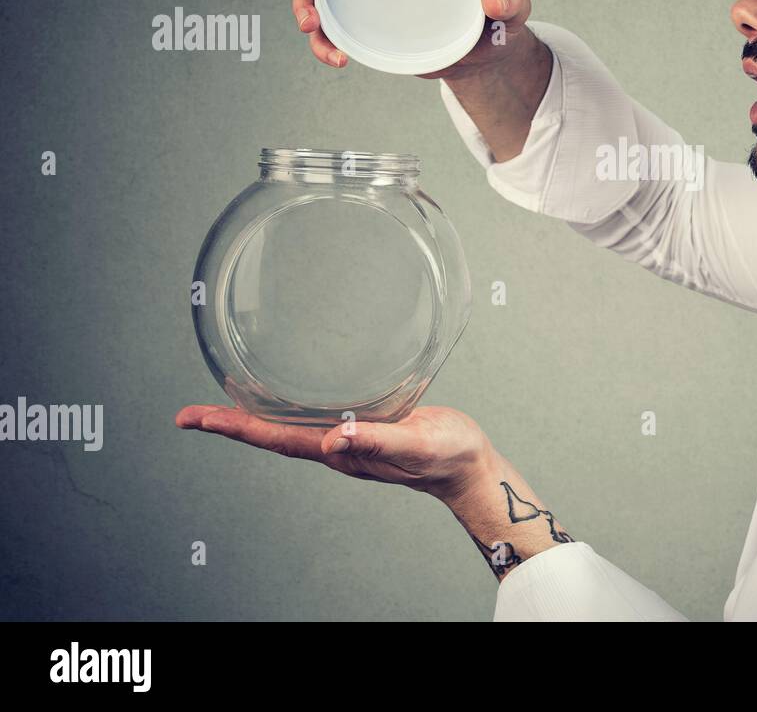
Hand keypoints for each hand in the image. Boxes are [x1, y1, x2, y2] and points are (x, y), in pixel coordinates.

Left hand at [175, 404, 495, 502]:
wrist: (469, 464)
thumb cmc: (447, 456)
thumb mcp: (416, 445)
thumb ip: (378, 441)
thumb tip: (334, 438)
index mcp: (341, 453)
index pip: (276, 439)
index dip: (236, 428)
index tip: (196, 419)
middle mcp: (336, 446)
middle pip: (272, 435)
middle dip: (230, 424)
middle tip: (188, 414)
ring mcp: (347, 437)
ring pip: (289, 425)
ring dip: (253, 416)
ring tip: (220, 403)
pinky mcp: (363, 424)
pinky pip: (315, 415)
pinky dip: (290, 404)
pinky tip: (286, 392)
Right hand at [293, 0, 539, 79]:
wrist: (484, 61)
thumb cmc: (496, 25)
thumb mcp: (511, 11)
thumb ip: (511, 2)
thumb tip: (492, 1)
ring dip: (305, 4)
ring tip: (311, 27)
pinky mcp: (364, 29)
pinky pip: (331, 30)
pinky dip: (323, 43)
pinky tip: (336, 58)